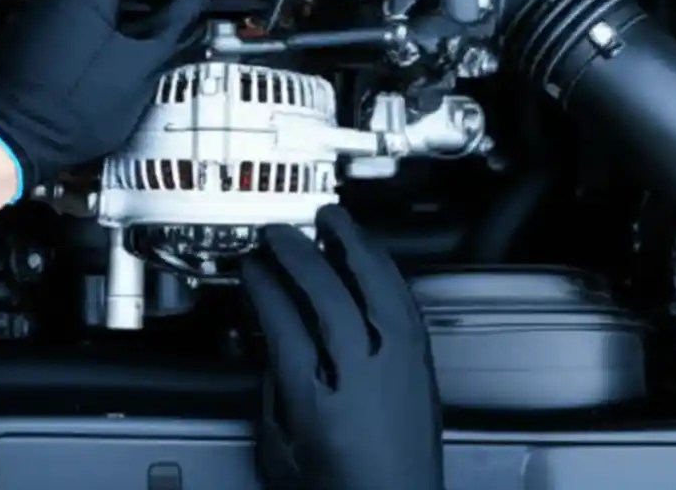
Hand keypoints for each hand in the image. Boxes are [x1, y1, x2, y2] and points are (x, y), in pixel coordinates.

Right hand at [243, 206, 443, 489]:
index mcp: (321, 406)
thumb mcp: (284, 453)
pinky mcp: (424, 374)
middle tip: (282, 233)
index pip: (286, 325)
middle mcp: (367, 381)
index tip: (252, 267)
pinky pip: (407, 307)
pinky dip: (387, 274)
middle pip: (332, 298)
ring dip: (356, 248)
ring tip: (336, 222)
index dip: (265, 288)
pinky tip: (375, 260)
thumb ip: (276, 395)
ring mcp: (402, 373)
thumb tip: (276, 343)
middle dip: (303, 256)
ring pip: (381, 292)